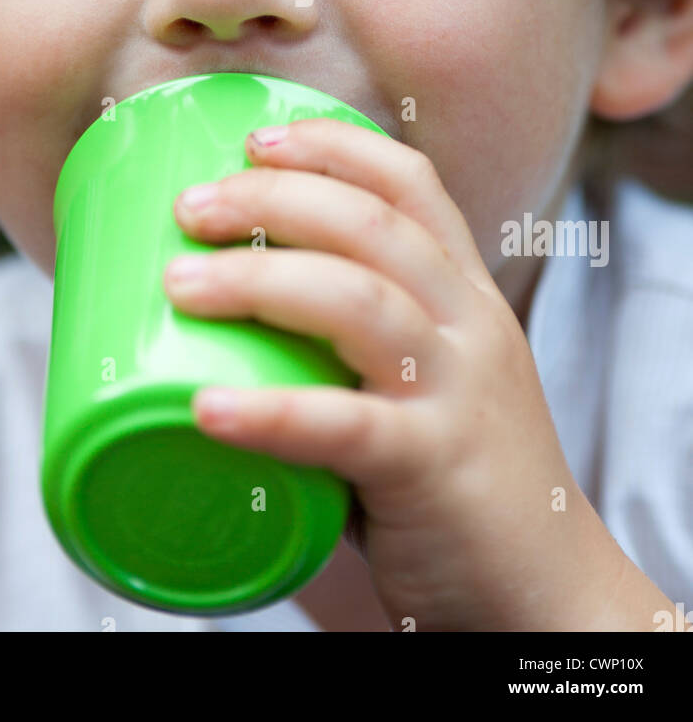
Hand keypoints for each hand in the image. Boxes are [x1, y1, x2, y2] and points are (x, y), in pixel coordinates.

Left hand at [163, 119, 646, 630]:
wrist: (549, 589)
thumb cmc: (456, 477)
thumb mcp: (428, 381)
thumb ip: (354, 344)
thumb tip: (221, 321)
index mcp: (465, 295)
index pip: (410, 183)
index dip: (333, 146)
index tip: (256, 140)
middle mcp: (468, 327)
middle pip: (371, 225)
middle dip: (273, 199)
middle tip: (191, 208)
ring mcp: (456, 393)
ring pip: (358, 301)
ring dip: (258, 280)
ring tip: (180, 283)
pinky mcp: (432, 468)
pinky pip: (346, 426)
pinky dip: (271, 413)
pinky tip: (206, 410)